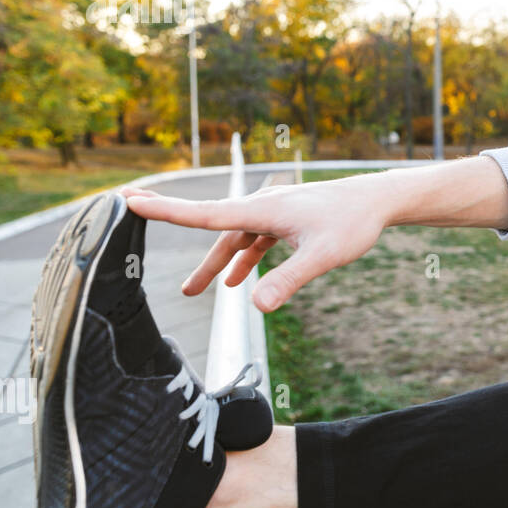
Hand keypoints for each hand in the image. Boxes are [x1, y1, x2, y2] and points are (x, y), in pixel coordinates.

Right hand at [116, 176, 389, 312]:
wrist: (377, 200)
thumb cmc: (352, 223)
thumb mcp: (321, 256)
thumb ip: (288, 280)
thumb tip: (256, 306)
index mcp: (262, 210)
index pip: (204, 214)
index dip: (165, 210)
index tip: (130, 201)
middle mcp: (261, 207)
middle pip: (211, 223)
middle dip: (174, 222)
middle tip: (130, 214)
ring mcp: (273, 213)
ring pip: (234, 238)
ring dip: (215, 262)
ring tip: (193, 292)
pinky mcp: (285, 220)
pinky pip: (254, 240)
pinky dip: (242, 258)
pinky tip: (235, 282)